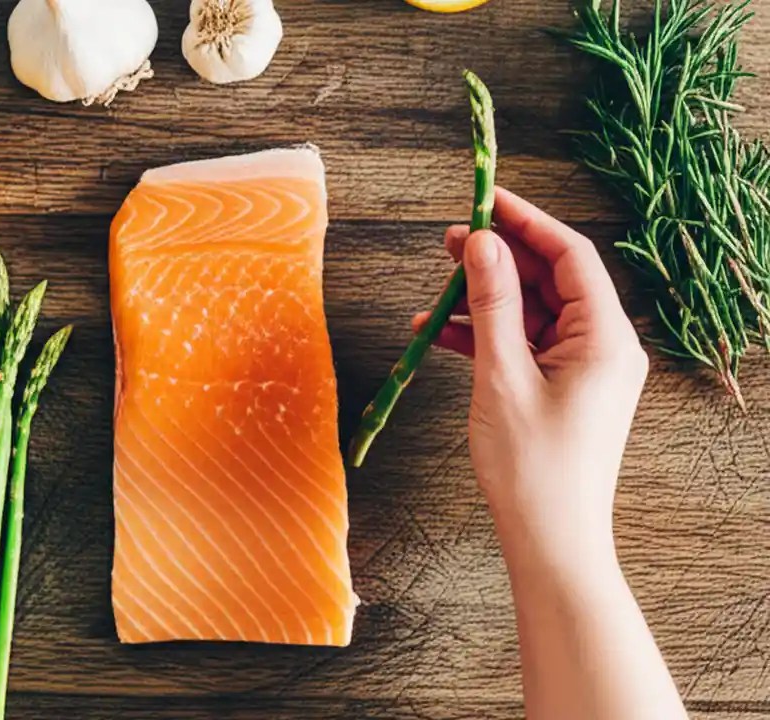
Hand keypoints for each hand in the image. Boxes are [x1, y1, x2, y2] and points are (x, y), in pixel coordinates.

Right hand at [413, 187, 647, 561]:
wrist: (550, 540)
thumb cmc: (531, 468)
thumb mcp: (502, 376)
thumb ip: (492, 304)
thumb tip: (482, 243)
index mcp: (604, 338)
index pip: (570, 256)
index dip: (527, 221)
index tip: (485, 198)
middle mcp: (603, 347)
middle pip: (550, 280)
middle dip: (500, 257)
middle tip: (448, 239)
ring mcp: (582, 370)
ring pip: (531, 312)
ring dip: (484, 297)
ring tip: (435, 285)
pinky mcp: (561, 390)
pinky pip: (523, 345)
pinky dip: (485, 336)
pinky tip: (439, 332)